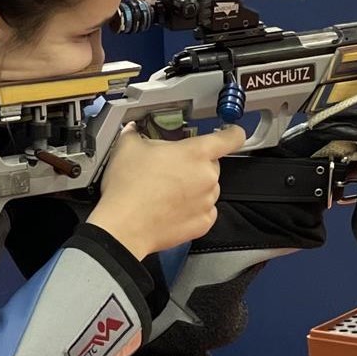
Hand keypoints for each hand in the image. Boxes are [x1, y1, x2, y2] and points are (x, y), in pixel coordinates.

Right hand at [89, 122, 246, 257]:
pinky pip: (204, 211)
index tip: (231, 134)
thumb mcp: (127, 148)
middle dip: (194, 165)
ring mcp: (207, 202)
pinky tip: (171, 209)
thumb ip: (135, 133)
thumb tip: (133, 129)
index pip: (230, 138)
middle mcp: (208, 176)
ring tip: (166, 193)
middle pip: (211, 165)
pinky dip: (192, 210)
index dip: (232, 134)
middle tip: (169, 171)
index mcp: (195, 153)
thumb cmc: (128, 186)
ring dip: (193, 188)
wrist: (124, 226)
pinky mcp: (204, 223)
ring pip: (207, 189)